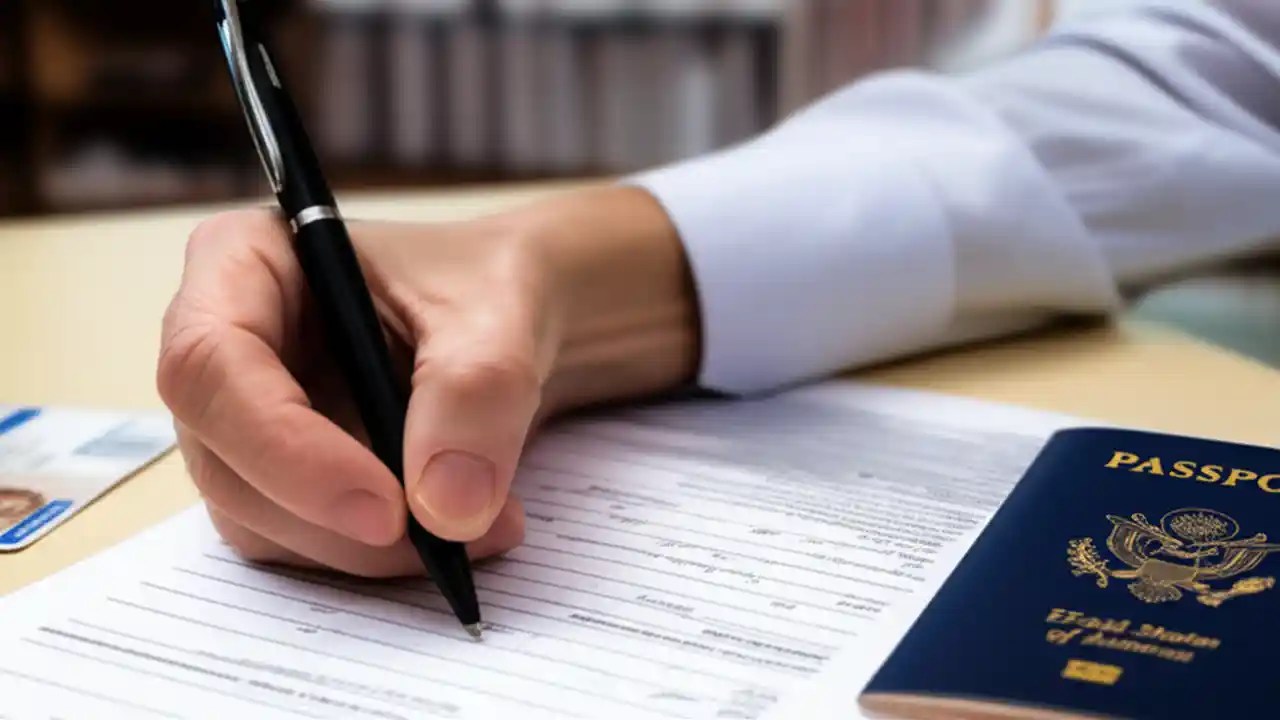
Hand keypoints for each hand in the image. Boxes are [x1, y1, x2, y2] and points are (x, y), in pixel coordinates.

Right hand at [157, 186, 698, 576]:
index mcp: (244, 260)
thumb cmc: (490, 284)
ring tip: (485, 524)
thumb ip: (475, 393)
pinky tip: (456, 530)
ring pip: (256, 518)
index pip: (210, 364)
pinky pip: (297, 541)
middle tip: (451, 538)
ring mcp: (241, 417)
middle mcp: (222, 344)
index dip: (286, 447)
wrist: (517, 322)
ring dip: (366, 548)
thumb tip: (445, 508)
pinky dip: (376, 555)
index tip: (385, 508)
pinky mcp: (276, 476)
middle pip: (224, 457)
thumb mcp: (500, 315)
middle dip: (336, 518)